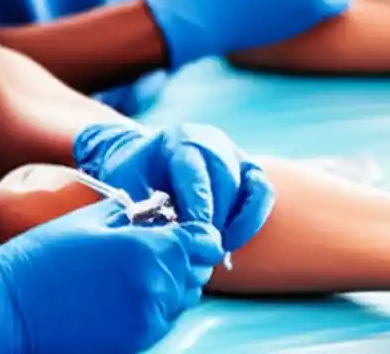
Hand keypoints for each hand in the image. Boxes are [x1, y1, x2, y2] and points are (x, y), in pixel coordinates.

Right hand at [0, 199, 223, 353]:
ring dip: (172, 284)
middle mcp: (155, 286)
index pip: (205, 242)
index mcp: (147, 249)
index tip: (189, 232)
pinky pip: (162, 321)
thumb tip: (160, 211)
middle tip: (158, 249)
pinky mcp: (134, 342)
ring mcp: (146, 319)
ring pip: (183, 299)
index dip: (200, 235)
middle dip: (185, 258)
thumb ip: (134, 214)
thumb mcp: (90, 220)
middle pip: (197, 272)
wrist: (9, 308)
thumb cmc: (44, 258)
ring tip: (137, 273)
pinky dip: (156, 307)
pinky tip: (126, 295)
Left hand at [75, 123, 274, 253]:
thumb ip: (144, 207)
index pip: (196, 171)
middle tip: (203, 248)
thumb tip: (163, 237)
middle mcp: (211, 141)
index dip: (197, 206)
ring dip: (236, 222)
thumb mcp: (127, 186)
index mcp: (179, 140)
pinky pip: (262, 193)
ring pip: (249, 186)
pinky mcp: (250, 169)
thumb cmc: (132, 178)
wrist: (143, 161)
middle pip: (226, 179)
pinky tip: (231, 242)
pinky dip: (251, 220)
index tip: (193, 236)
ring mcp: (234, 153)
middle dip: (216, 218)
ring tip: (216, 247)